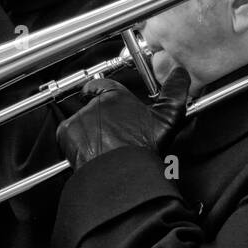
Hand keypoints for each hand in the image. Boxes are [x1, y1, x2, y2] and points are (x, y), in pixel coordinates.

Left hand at [56, 66, 190, 169]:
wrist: (120, 172)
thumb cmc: (142, 148)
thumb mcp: (168, 117)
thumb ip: (175, 92)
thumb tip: (180, 74)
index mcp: (116, 97)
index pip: (101, 85)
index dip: (97, 90)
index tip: (94, 93)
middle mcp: (95, 105)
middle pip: (92, 107)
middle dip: (99, 119)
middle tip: (109, 134)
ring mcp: (79, 119)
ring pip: (80, 122)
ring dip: (88, 132)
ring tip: (101, 147)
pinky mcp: (67, 134)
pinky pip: (67, 134)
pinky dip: (74, 142)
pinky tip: (89, 151)